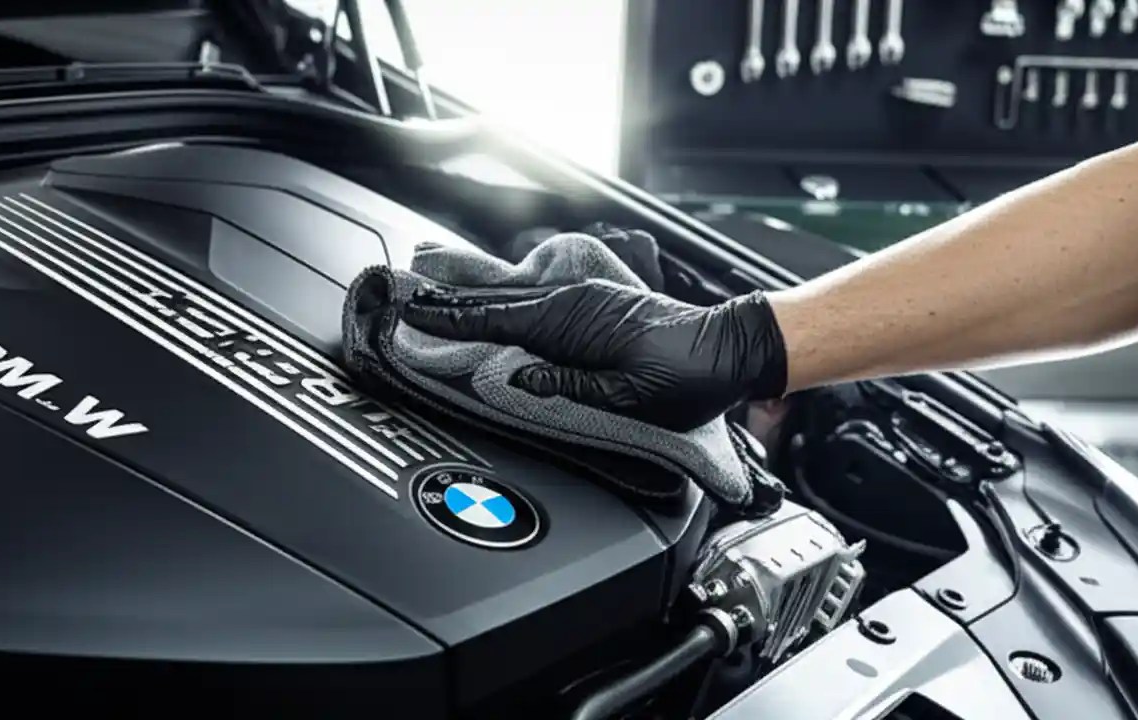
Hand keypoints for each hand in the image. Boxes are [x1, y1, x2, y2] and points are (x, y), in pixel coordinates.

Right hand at [401, 280, 788, 431]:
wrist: (728, 349)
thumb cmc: (686, 379)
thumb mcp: (628, 398)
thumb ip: (570, 390)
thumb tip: (518, 382)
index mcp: (573, 325)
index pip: (497, 322)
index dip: (453, 321)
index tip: (414, 314)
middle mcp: (573, 305)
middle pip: (498, 305)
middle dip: (452, 304)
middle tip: (408, 301)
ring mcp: (584, 302)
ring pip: (514, 301)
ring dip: (475, 304)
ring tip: (438, 304)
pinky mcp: (595, 306)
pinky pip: (536, 303)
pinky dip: (506, 306)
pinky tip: (494, 311)